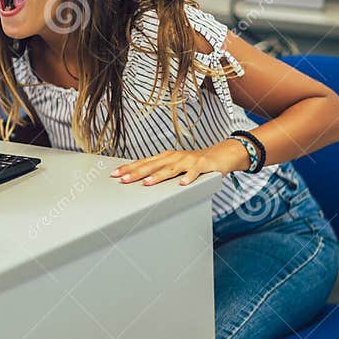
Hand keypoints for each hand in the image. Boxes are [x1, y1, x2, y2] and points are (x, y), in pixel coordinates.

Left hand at [109, 140, 249, 185]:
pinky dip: (189, 178)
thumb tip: (141, 178)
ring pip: (170, 169)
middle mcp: (175, 157)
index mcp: (166, 157)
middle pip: (153, 165)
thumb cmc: (197, 162)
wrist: (223, 154)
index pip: (144, 162)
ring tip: (146, 183)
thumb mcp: (176, 165)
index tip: (115, 174)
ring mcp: (189, 161)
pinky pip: (195, 173)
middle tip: (123, 179)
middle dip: (136, 172)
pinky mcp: (203, 165)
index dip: (129, 168)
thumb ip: (161, 171)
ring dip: (157, 176)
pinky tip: (182, 184)